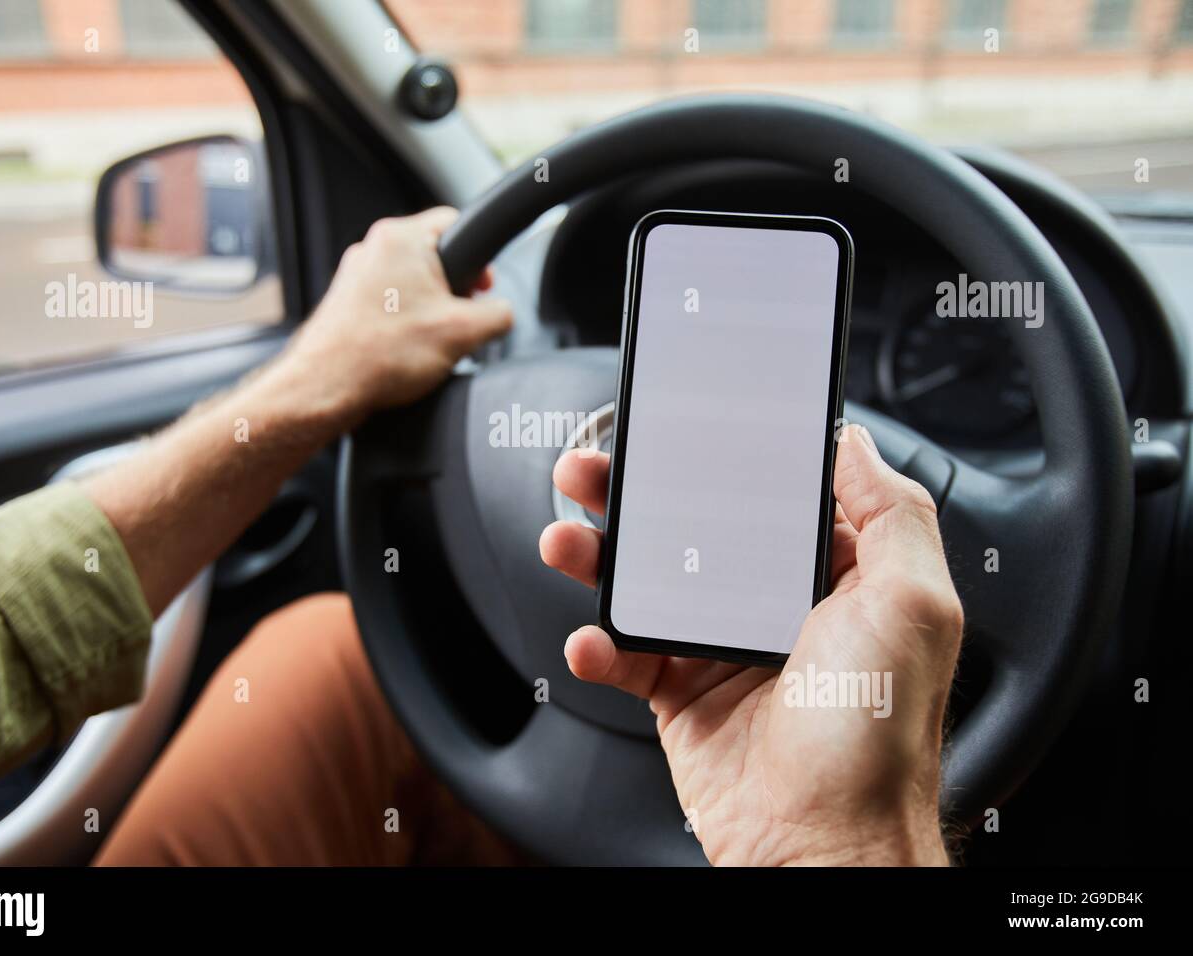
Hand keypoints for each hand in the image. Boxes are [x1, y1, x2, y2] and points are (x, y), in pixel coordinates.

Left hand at [275, 206, 511, 424]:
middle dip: (454, 289)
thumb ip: (499, 314)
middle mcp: (373, 249)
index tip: (483, 287)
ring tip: (431, 341)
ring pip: (411, 282)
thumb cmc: (381, 355)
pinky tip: (406, 350)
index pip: (455, 222)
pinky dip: (404, 321)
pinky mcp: (346, 302)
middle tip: (460, 320)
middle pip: (433, 255)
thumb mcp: (465, 333)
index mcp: (401, 239)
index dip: (479, 258)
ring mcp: (356, 275)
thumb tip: (502, 313)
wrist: (326, 388)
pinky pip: (389, 302)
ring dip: (430, 308)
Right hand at [539, 424, 962, 865]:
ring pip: (645, 582)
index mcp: (833, 574)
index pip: (770, 493)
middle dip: (635, 495)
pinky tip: (591, 643)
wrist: (820, 847)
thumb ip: (893, 513)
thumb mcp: (913, 605)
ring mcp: (722, 649)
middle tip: (595, 470)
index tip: (682, 424)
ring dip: (597, 558)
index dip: (724, 455)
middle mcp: (774, 605)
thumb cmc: (877, 738)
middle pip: (691, 527)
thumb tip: (857, 442)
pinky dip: (596, 647)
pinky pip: (625, 656)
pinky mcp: (681, 696)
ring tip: (565, 541)